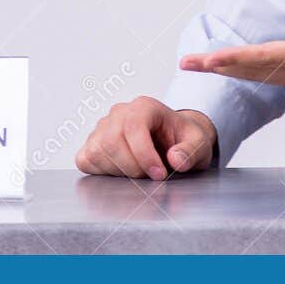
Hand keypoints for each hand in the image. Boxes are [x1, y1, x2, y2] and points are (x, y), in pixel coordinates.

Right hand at [75, 96, 216, 178]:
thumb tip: (175, 159)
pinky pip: (85, 159)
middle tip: (150, 176)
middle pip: (112, 141)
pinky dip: (101, 171)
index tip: (159, 174)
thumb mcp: (199, 142)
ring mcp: (103, 127)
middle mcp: (120, 113)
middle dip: (133, 167)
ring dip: (119, 171)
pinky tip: (121, 171)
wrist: (173, 140)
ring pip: (98, 151)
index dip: (144, 155)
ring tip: (139, 172)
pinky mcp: (92, 143)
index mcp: (145, 107)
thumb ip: (191, 150)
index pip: (133, 127)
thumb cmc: (183, 138)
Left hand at [179, 0, 284, 111]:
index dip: (238, 58)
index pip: (270, 58)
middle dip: (220, 66)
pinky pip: (274, 76)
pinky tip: (235, 68)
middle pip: (256, 70)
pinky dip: (250, 71)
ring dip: (230, 69)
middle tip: (187, 63)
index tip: (212, 58)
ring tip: (201, 64)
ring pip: (262, 75)